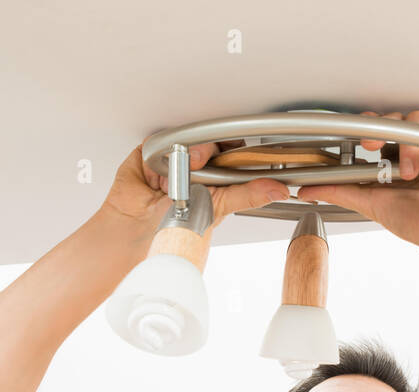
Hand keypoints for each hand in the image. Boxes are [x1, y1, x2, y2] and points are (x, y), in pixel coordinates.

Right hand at [101, 134, 290, 241]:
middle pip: (212, 139)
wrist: (140, 228)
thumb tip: (278, 191)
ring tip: (184, 169)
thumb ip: (248, 194)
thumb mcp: (219, 207)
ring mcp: (176, 156)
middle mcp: (199, 164)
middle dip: (209, 149)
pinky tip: (163, 167)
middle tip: (202, 163)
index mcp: (218, 175)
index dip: (237, 147)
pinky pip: (162, 137)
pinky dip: (163, 148)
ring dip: (187, 150)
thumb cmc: (176, 225)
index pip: (234, 151)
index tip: (239, 149)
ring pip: (189, 136)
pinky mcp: (153, 150)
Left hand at [292, 110, 418, 255]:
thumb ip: (341, 192)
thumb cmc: (417, 222)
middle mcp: (418, 149)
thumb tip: (308, 189)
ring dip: (413, 146)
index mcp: (398, 157)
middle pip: (401, 120)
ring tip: (411, 173)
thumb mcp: (373, 205)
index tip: (360, 138)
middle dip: (387, 131)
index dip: (371, 127)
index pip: (383, 129)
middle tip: (374, 146)